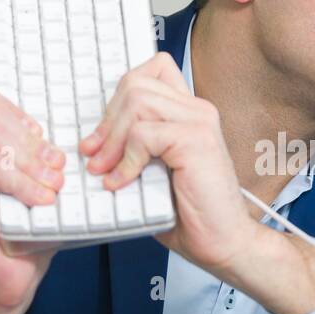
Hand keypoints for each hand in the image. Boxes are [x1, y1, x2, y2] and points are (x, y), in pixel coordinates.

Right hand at [0, 78, 64, 313]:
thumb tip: (76, 134)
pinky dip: (25, 182)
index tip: (40, 144)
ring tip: (51, 187)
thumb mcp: (39, 185)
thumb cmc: (24, 239)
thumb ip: (43, 155)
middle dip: (33, 141)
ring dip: (33, 163)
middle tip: (55, 171)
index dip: (16, 112)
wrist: (6, 285)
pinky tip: (41, 200)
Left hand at [79, 52, 257, 277]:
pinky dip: (124, 161)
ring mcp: (199, 122)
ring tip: (102, 169)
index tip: (102, 135)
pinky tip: (120, 182)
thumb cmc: (191, 213)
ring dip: (112, 139)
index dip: (118, 97)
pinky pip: (143, 134)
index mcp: (189, 112)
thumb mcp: (154, 172)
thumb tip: (91, 142)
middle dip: (106, 120)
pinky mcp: (196, 141)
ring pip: (137, 102)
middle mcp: (197, 110)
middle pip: (136, 84)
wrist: (223, 242)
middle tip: (94, 155)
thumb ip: (134, 147)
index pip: (150, 71)